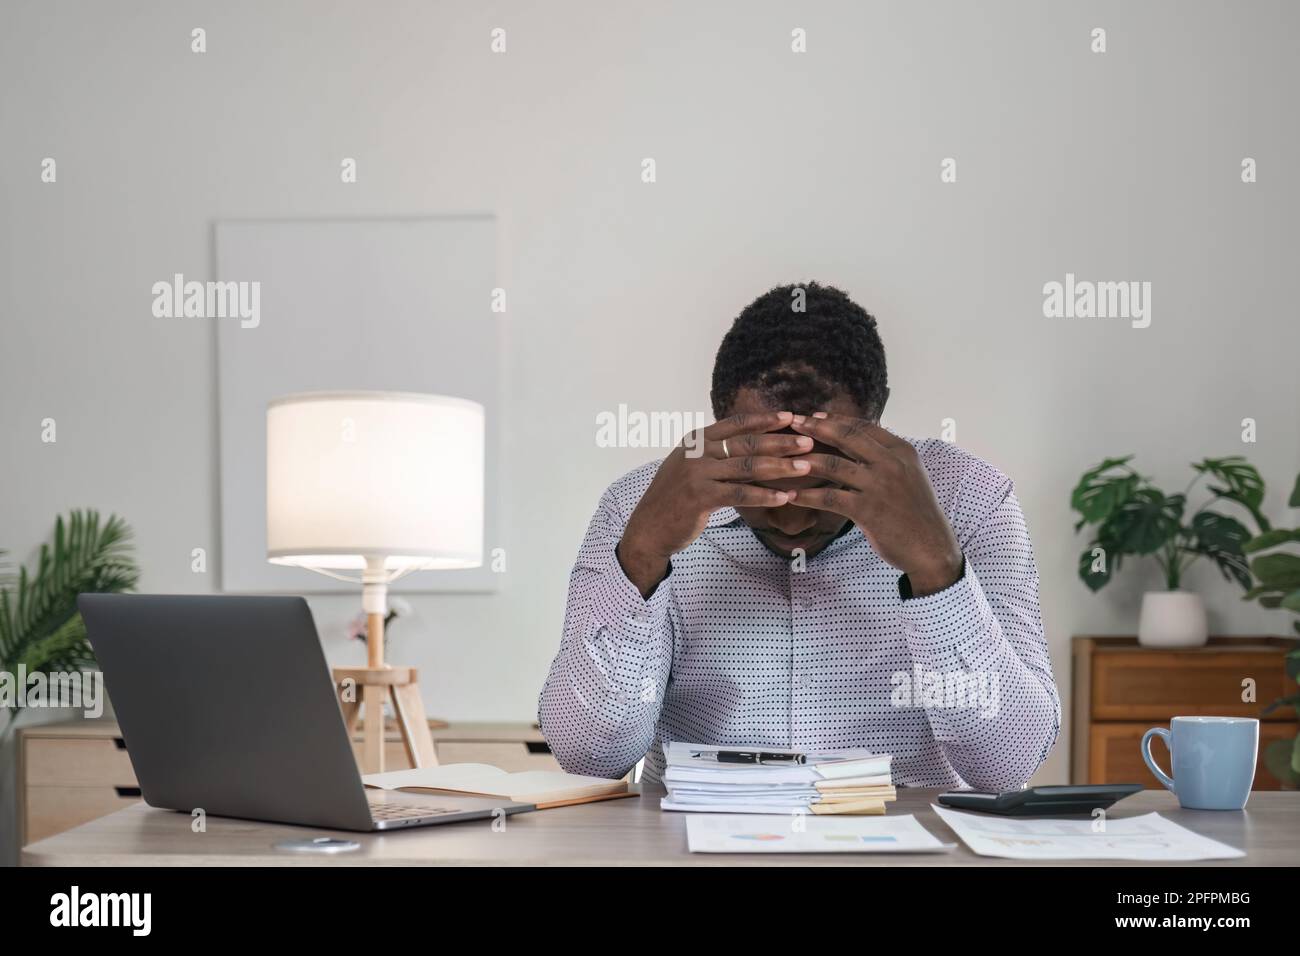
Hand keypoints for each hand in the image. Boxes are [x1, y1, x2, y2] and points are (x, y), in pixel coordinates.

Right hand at [619, 411, 813, 595]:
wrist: (648, 527)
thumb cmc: (676, 498)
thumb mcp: (693, 467)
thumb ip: (717, 454)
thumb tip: (754, 447)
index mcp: (696, 439)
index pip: (736, 423)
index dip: (764, 419)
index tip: (790, 417)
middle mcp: (696, 451)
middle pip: (747, 443)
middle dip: (781, 442)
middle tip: (808, 442)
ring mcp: (697, 473)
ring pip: (747, 467)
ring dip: (780, 467)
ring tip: (805, 468)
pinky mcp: (699, 497)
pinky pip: (740, 494)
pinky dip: (765, 495)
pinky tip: (785, 498)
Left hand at [787, 413, 962, 595]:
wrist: (931, 548)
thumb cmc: (915, 513)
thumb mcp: (908, 475)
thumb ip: (885, 458)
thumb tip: (859, 442)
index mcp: (901, 451)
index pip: (863, 427)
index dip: (836, 420)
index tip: (814, 416)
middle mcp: (891, 463)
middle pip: (846, 438)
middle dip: (815, 428)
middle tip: (793, 424)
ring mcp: (879, 485)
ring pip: (833, 465)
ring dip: (805, 461)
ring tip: (783, 459)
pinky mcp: (868, 509)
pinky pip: (829, 497)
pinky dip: (807, 496)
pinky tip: (791, 496)